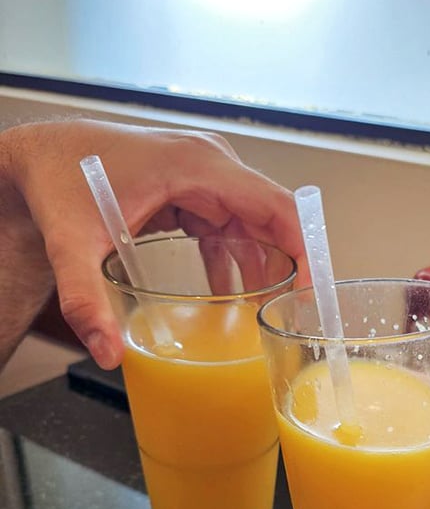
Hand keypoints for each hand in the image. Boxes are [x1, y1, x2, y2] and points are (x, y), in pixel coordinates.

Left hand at [0, 119, 305, 367]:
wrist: (38, 157)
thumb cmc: (58, 178)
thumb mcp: (73, 242)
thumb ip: (86, 300)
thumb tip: (107, 352)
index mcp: (197, 166)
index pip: (275, 205)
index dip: (304, 250)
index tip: (311, 293)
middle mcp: (209, 165)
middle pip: (271, 219)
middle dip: (285, 268)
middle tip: (288, 316)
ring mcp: (202, 176)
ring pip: (253, 224)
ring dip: (261, 267)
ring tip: (261, 313)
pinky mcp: (192, 190)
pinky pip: (228, 226)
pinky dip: (234, 260)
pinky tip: (229, 294)